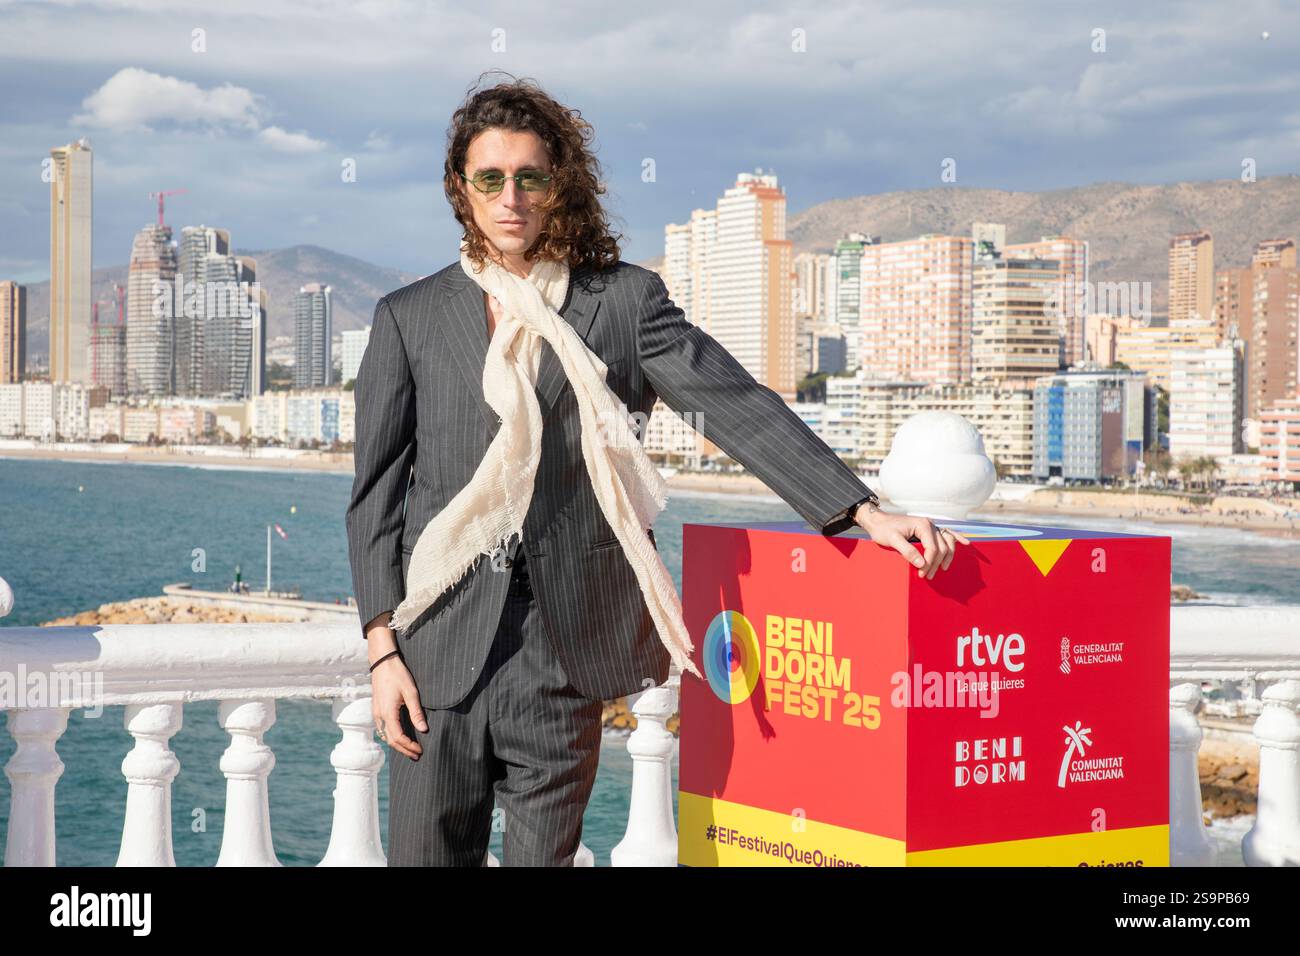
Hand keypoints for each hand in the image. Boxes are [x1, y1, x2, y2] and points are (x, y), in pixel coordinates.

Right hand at [367, 622, 426, 759]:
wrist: (383, 662)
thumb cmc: (398, 675)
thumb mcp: (411, 692)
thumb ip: (417, 712)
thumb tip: (424, 729)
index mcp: (388, 713)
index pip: (398, 737)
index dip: (409, 746)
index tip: (420, 750)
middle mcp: (379, 715)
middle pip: (390, 740)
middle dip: (404, 749)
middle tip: (417, 755)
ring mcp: (376, 712)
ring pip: (385, 735)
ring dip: (397, 744)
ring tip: (410, 749)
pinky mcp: (376, 708)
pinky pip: (382, 728)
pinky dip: (391, 736)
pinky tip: (400, 736)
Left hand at [854, 502, 970, 578]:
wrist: (878, 521)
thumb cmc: (883, 529)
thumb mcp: (892, 540)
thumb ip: (907, 551)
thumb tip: (922, 563)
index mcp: (923, 525)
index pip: (933, 548)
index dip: (929, 563)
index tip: (921, 574)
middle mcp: (930, 524)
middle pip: (942, 547)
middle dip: (936, 563)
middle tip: (926, 576)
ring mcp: (931, 526)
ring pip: (948, 542)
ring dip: (947, 556)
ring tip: (942, 569)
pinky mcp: (929, 530)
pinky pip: (947, 534)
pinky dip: (957, 538)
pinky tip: (966, 543)